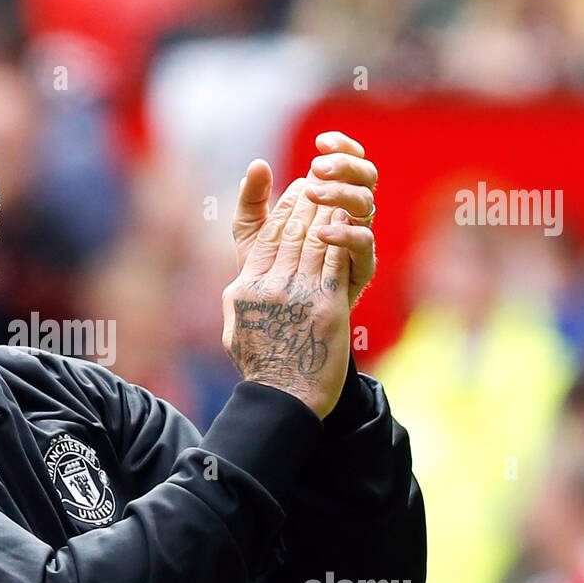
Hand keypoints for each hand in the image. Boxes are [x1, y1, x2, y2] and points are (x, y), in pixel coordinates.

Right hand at [221, 164, 349, 419]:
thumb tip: (242, 284)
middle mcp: (267, 286)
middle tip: (318, 182)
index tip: (295, 191)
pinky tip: (349, 220)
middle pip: (289, 231)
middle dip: (305, 202)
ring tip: (334, 193)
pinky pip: (334, 260)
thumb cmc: (262, 370)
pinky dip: (341, 236)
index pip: (264, 237)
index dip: (281, 208)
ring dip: (325, 212)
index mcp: (244, 289)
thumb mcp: (234, 330)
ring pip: (312, 240)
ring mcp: (296, 294)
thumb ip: (240, 299)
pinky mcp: (324, 305)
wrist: (284, 400)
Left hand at [232, 131, 377, 309]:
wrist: (273, 321)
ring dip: (342, 194)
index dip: (342, 147)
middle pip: (366, 177)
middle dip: (345, 166)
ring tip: (314, 192)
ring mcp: (355, 242)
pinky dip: (345, 234)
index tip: (322, 141)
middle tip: (319, 165)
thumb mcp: (252, 233)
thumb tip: (257, 164)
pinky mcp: (357, 270)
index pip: (348, 163)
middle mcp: (347, 217)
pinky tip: (322, 231)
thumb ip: (252, 201)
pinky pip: (363, 245)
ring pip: (368, 205)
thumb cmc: (265, 273)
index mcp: (329, 201)